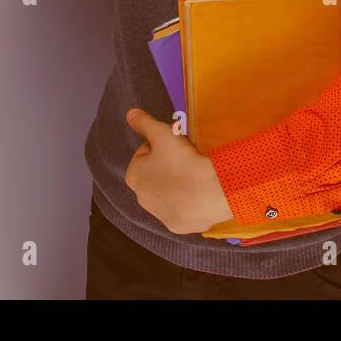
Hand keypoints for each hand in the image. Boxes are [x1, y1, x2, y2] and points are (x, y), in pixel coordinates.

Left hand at [123, 109, 235, 234]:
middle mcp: (142, 199)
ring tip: (194, 174)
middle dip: (168, 164)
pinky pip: (182, 209)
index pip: (145, 153)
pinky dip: (189, 201)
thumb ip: (144, 123)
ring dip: (177, 183)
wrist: (210, 192)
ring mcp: (160, 214)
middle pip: (155, 174)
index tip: (175, 144)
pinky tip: (199, 192)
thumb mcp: (162, 134)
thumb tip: (130, 114)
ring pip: (168, 193)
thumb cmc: (183, 162)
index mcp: (134, 176)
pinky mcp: (178, 226)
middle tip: (186, 157)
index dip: (161, 144)